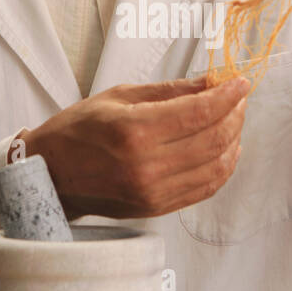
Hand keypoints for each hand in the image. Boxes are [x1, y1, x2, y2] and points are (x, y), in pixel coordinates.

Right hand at [9, 75, 250, 219]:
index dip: (228, 96)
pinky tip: (226, 149)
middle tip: (239, 98)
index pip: (200, 112)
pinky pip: (205, 188)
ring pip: (216, 166)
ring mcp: (153, 192)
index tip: (241, 82)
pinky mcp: (157, 208)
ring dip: (234, 140)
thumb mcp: (119, 97)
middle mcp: (146, 166)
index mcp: (134, 132)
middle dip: (235, 115)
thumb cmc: (78, 130)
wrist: (50, 176)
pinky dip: (223, 167)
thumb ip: (170, 91)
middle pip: (214, 139)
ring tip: (234, 120)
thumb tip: (212, 82)